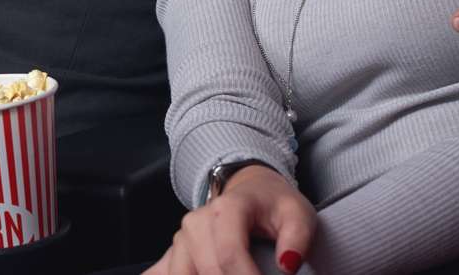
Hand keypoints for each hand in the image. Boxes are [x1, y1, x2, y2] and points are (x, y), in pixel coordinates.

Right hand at [143, 165, 313, 274]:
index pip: (230, 254)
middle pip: (208, 271)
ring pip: (182, 274)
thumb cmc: (274, 205)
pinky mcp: (174, 253)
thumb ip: (297, 239)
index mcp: (227, 209)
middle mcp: (197, 222)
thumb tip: (287, 265)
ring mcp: (181, 238)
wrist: (251, 190)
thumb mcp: (297, 214)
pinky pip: (161, 273)